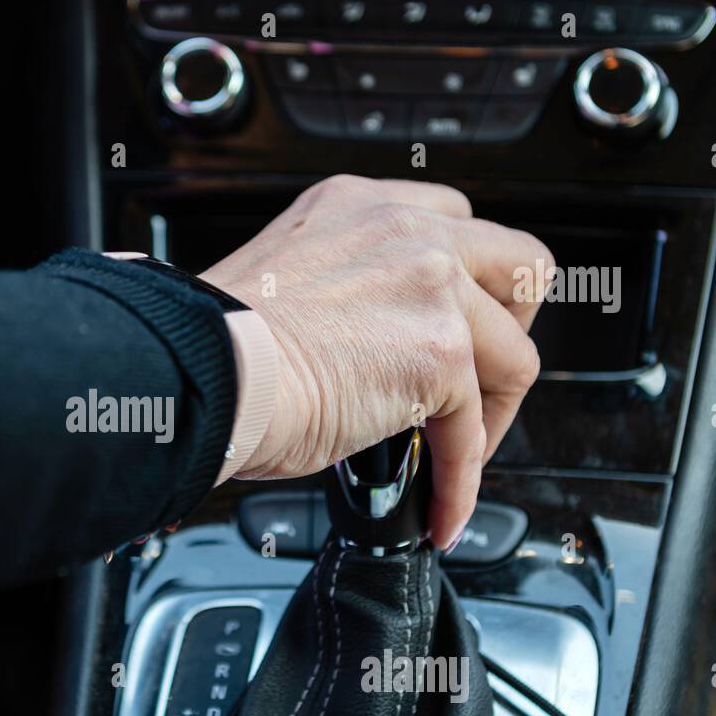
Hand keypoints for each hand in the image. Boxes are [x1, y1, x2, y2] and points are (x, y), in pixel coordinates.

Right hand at [200, 174, 552, 548]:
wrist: (198, 372)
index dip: (465, 286)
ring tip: (454, 457)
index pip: (451, 224)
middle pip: (517, 266)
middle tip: (476, 379)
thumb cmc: (214, 343)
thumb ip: (342, 286)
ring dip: (491, 416)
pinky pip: (472, 434)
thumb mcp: (284, 276)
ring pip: (516, 356)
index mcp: (359, 206)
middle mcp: (404, 231)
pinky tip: (442, 509)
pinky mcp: (440, 356)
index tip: (452, 327)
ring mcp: (431, 289)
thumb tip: (363, 344)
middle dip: (510, 329)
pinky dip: (461, 482)